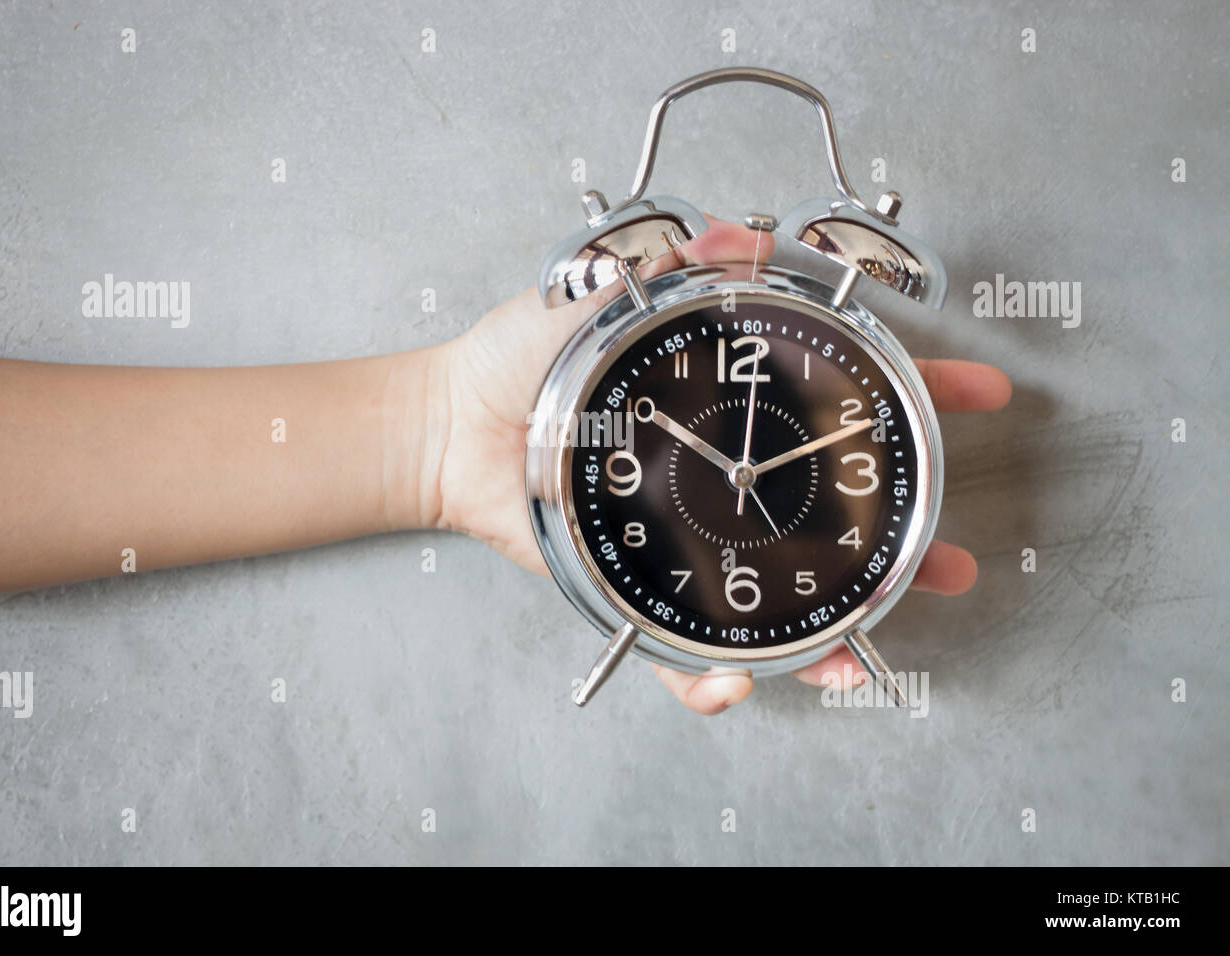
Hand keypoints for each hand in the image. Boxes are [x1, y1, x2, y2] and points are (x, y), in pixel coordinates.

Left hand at [431, 216, 1010, 714]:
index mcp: (731, 404)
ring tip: (872, 638)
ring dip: (837, 623)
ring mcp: (689, 534)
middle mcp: (724, 476)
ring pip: (781, 591)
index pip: (839, 396)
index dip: (914, 395)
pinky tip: (734, 684)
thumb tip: (740, 232)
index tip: (976, 395)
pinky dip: (711, 678)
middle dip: (902, 537)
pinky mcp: (642, 583)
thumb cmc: (521, 360)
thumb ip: (668, 265)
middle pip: (835, 511)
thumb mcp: (597, 296)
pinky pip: (684, 645)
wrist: (456, 427)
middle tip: (948, 555)